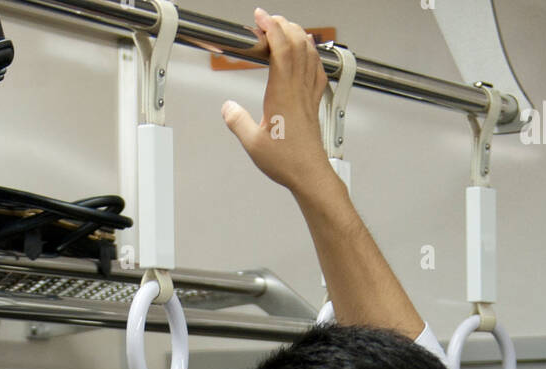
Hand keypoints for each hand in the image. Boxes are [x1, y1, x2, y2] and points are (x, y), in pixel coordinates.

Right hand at [222, 9, 336, 195]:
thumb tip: (228, 107)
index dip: (271, 27)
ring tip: (286, 27)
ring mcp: (309, 94)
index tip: (260, 17)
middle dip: (283, 24)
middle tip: (269, 19)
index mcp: (282, 93)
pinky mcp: (314, 103)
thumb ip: (237, 122)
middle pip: (297, 44)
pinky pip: (317, 70)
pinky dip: (313, 54)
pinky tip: (310, 51)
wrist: (310, 174)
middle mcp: (298, 89)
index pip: (281, 48)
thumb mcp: (252, 144)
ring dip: (298, 35)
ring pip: (310, 53)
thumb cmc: (287, 161)